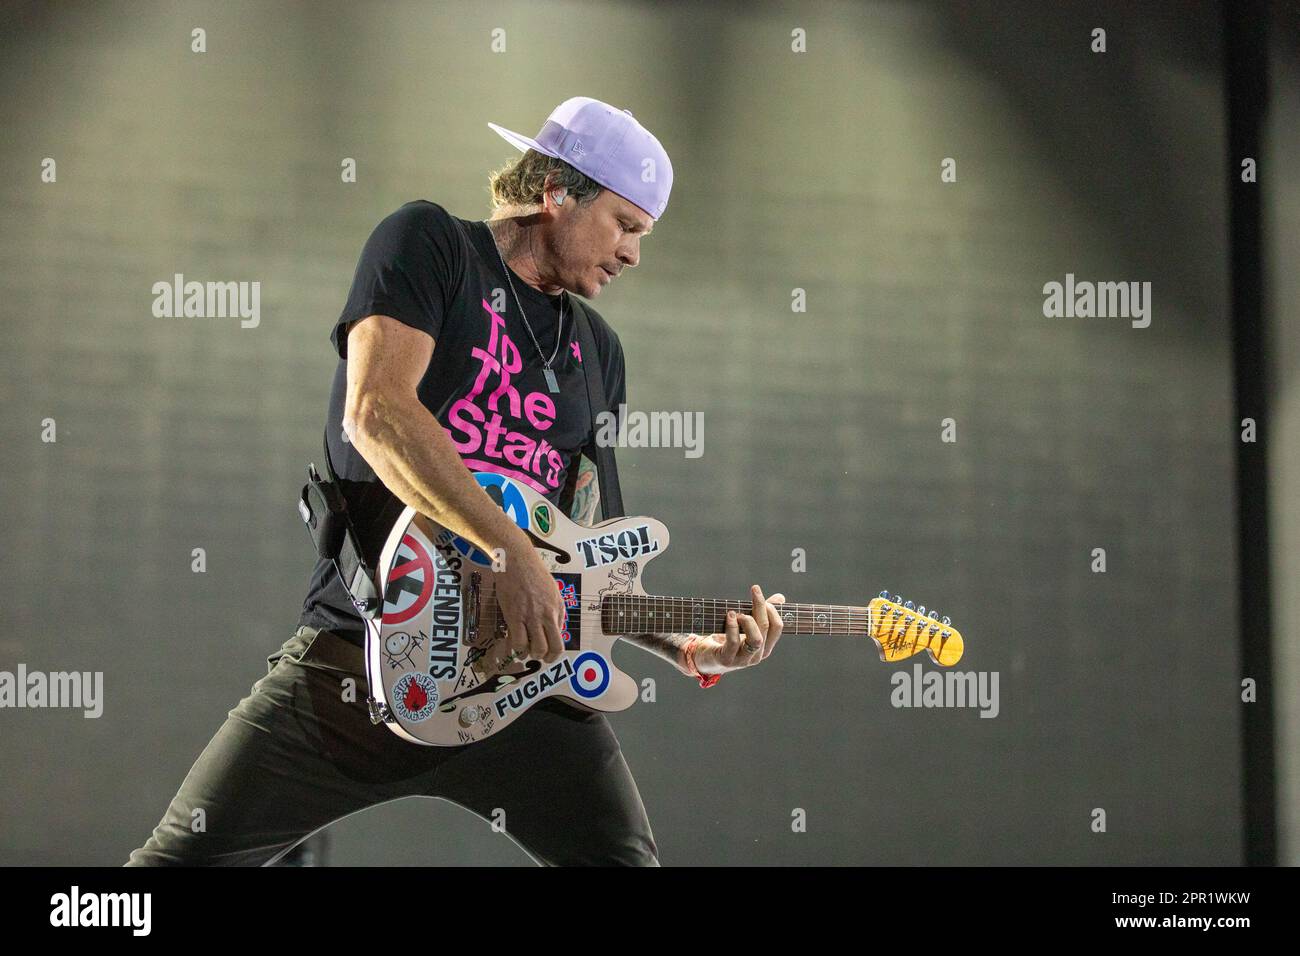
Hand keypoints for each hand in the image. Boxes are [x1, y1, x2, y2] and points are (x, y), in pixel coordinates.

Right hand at [491, 535, 565, 664]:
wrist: (517, 560)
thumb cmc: (533, 572)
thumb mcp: (552, 590)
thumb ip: (555, 610)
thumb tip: (555, 628)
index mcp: (558, 608)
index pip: (561, 639)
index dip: (555, 651)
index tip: (548, 653)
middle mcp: (547, 614)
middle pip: (553, 647)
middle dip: (546, 658)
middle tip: (539, 656)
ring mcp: (531, 616)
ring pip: (536, 648)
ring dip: (531, 654)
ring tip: (525, 650)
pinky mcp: (515, 616)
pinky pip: (518, 642)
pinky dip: (517, 649)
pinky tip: (515, 646)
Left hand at [692, 585, 785, 674]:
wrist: (707, 659)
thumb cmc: (728, 640)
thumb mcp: (746, 626)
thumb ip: (762, 613)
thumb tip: (780, 598)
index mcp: (765, 647)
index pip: (777, 627)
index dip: (772, 609)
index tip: (759, 594)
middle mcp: (757, 655)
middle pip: (765, 628)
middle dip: (760, 606)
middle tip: (754, 590)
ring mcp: (743, 660)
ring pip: (756, 639)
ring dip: (748, 620)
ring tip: (738, 612)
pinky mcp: (727, 660)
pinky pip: (734, 642)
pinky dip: (733, 627)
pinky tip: (730, 616)